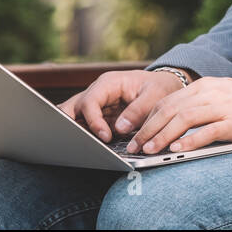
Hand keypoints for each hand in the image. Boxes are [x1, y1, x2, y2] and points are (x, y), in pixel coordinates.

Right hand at [57, 69, 185, 141]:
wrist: (164, 86)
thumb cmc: (159, 86)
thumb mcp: (155, 95)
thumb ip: (138, 110)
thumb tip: (120, 128)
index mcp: (108, 83)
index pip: (90, 101)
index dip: (94, 120)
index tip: (105, 137)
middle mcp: (98, 93)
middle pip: (71, 107)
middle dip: (67, 124)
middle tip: (72, 141)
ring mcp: (96, 105)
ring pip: (74, 118)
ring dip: (75, 132)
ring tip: (79, 148)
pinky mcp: (99, 117)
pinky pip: (86, 128)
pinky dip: (86, 137)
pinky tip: (89, 148)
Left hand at [123, 76, 231, 155]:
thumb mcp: (222, 97)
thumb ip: (200, 106)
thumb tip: (174, 127)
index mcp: (205, 86)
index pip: (167, 101)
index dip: (146, 119)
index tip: (134, 135)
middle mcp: (211, 93)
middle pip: (170, 109)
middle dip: (148, 129)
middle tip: (134, 146)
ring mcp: (224, 106)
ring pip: (184, 118)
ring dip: (163, 135)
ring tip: (150, 149)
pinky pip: (209, 130)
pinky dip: (191, 140)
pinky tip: (179, 148)